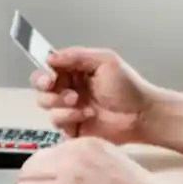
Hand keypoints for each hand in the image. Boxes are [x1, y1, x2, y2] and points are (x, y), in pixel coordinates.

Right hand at [32, 47, 162, 143]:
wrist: (141, 115)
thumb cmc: (127, 86)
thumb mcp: (105, 61)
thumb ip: (77, 56)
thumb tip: (50, 57)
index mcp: (75, 70)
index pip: (49, 68)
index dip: (44, 73)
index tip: (49, 78)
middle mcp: (69, 88)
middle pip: (41, 88)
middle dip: (46, 89)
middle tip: (59, 89)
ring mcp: (70, 108)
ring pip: (47, 106)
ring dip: (60, 103)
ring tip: (78, 101)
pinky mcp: (72, 127)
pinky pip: (57, 123)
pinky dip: (69, 118)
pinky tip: (86, 115)